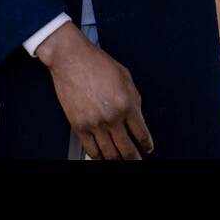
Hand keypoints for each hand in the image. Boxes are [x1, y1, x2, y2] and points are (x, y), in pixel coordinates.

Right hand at [35, 22, 152, 159]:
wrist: (71, 59)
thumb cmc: (97, 63)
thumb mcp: (126, 77)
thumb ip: (134, 99)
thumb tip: (138, 118)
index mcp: (127, 104)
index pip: (142, 134)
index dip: (146, 145)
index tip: (147, 149)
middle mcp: (112, 117)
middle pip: (127, 150)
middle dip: (134, 159)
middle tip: (137, 161)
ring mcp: (95, 124)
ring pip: (110, 154)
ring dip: (117, 160)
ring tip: (121, 160)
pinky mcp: (79, 126)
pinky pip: (91, 151)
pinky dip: (99, 157)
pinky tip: (103, 157)